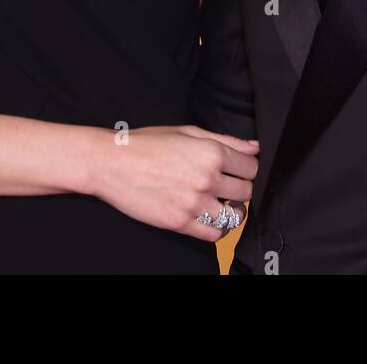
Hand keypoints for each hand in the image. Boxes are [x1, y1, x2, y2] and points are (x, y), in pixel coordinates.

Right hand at [87, 124, 258, 242]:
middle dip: (239, 189)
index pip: (251, 167)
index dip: (247, 169)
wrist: (113, 163)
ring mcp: (194, 203)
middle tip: (226, 186)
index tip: (238, 171)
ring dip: (230, 210)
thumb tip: (254, 147)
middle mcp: (207, 178)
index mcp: (211, 152)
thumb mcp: (188, 132)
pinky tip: (206, 217)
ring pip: (234, 216)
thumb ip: (225, 140)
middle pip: (246, 192)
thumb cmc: (147, 144)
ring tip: (217, 203)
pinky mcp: (180, 223)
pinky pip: (214, 234)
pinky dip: (215, 228)